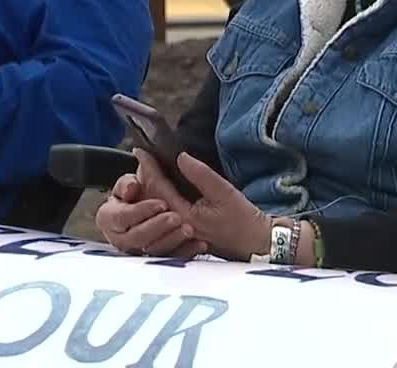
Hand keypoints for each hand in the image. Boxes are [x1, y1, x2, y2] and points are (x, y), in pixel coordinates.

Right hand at [95, 173, 208, 258]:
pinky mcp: (157, 259)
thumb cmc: (134, 195)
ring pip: (154, 251)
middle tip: (176, 217)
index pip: (120, 217)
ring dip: (172, 240)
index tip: (161, 203)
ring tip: (188, 229)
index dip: (140, 211)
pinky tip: (199, 243)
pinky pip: (172, 259)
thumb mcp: (127, 184)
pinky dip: (186, 251)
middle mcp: (121, 239)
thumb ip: (126, 183)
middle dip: (157, 227)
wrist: (146, 209)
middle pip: (137, 238)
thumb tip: (132, 187)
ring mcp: (139, 252)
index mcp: (109, 219)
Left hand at [134, 148, 273, 261]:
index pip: (158, 188)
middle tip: (142, 157)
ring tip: (148, 169)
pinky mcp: (182, 234)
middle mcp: (174, 227)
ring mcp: (177, 232)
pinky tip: (160, 187)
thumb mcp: (224, 192)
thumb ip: (201, 175)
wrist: (255, 245)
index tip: (141, 150)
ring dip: (149, 187)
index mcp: (182, 217)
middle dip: (144, 176)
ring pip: (154, 206)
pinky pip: (163, 213)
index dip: (148, 167)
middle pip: (150, 198)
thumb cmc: (243, 221)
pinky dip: (158, 198)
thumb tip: (181, 156)